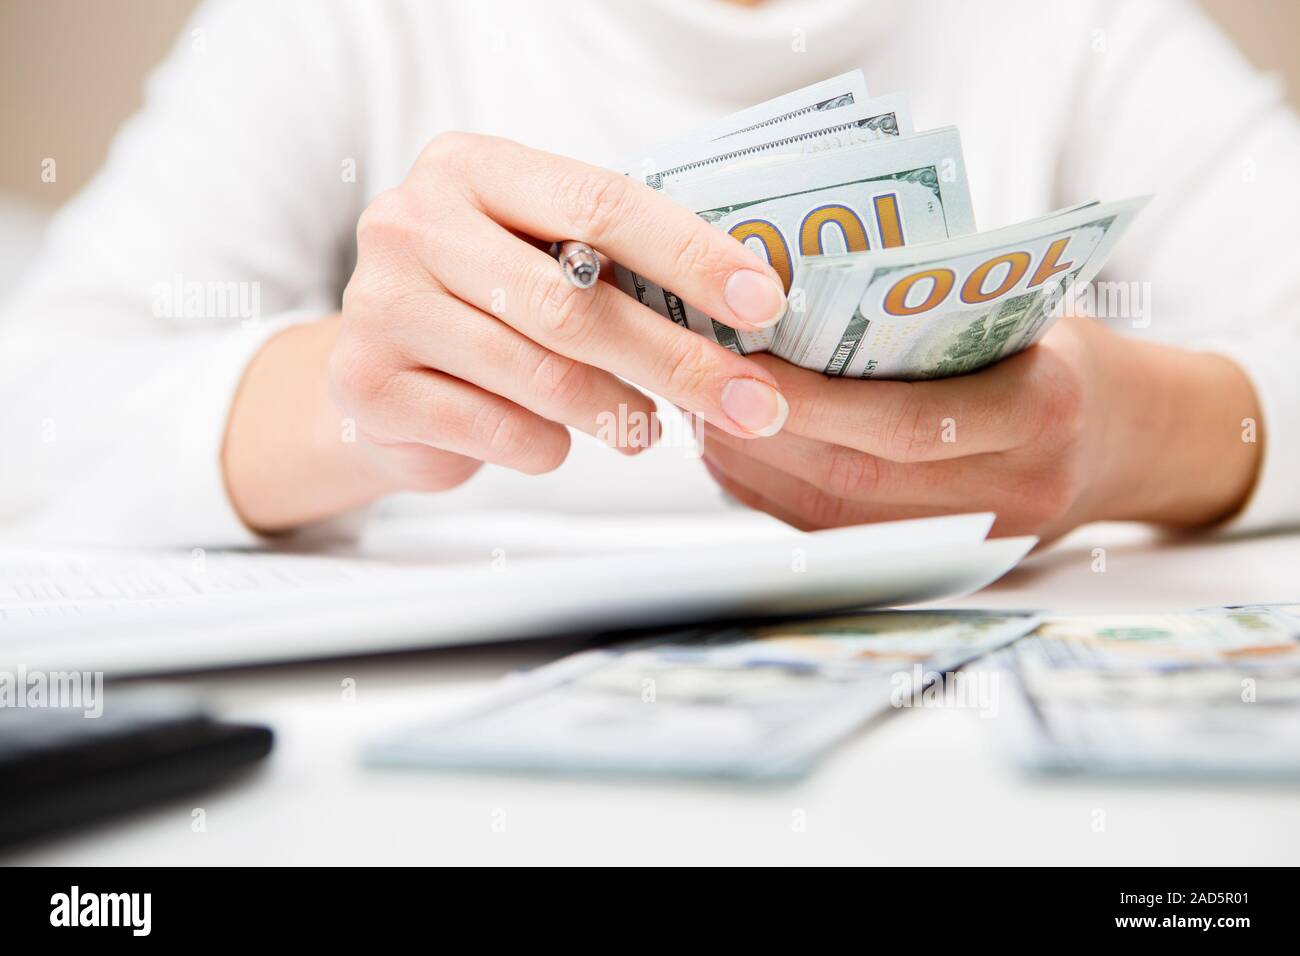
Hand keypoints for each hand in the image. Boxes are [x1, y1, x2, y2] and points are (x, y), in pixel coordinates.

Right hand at [224, 133, 790, 530]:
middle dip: (678, 360)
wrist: (380, 374)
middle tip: (751, 402)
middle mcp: (414, 223)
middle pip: (574, 302)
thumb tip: (745, 305)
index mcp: (471, 167)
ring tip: (647, 427)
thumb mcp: (537, 255)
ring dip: (619, 413)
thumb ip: (612, 261)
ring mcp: (381, 304)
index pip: (600, 203)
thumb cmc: (482, 306)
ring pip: (542, 375)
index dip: (691, 256)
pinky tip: (555, 440)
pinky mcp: (369, 385)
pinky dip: (549, 446)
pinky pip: (500, 431)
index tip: (763, 301)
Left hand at [700, 315, 1263, 542]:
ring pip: (837, 520)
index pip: (907, 421)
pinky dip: (774, 497)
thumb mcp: (1020, 313)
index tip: (738, 362)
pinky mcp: (947, 561)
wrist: (1133, 441)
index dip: (812, 402)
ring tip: (700, 414)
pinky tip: (735, 455)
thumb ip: (931, 311)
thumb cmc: (1059, 353)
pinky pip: (839, 537)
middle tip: (696, 384)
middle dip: (762, 434)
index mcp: (1041, 409)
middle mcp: (1014, 488)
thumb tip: (793, 286)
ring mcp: (981, 538)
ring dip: (753, 469)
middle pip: (856, 478)